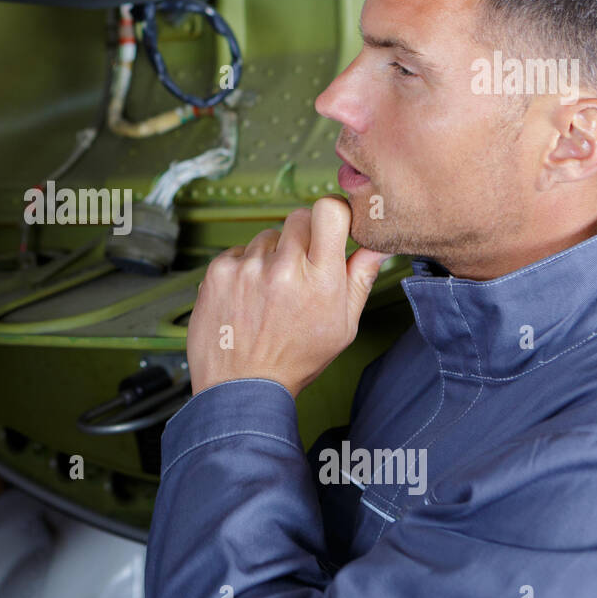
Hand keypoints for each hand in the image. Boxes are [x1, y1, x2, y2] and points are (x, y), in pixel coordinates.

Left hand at [186, 196, 391, 399]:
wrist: (241, 387)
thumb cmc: (294, 360)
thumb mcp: (342, 327)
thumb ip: (360, 279)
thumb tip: (377, 245)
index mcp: (321, 280)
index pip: (329, 210)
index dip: (333, 212)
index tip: (332, 225)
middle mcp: (284, 268)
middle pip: (299, 216)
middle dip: (304, 236)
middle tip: (301, 268)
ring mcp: (248, 268)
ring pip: (268, 236)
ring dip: (272, 255)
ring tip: (271, 292)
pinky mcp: (219, 271)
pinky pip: (239, 251)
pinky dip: (245, 267)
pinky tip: (248, 296)